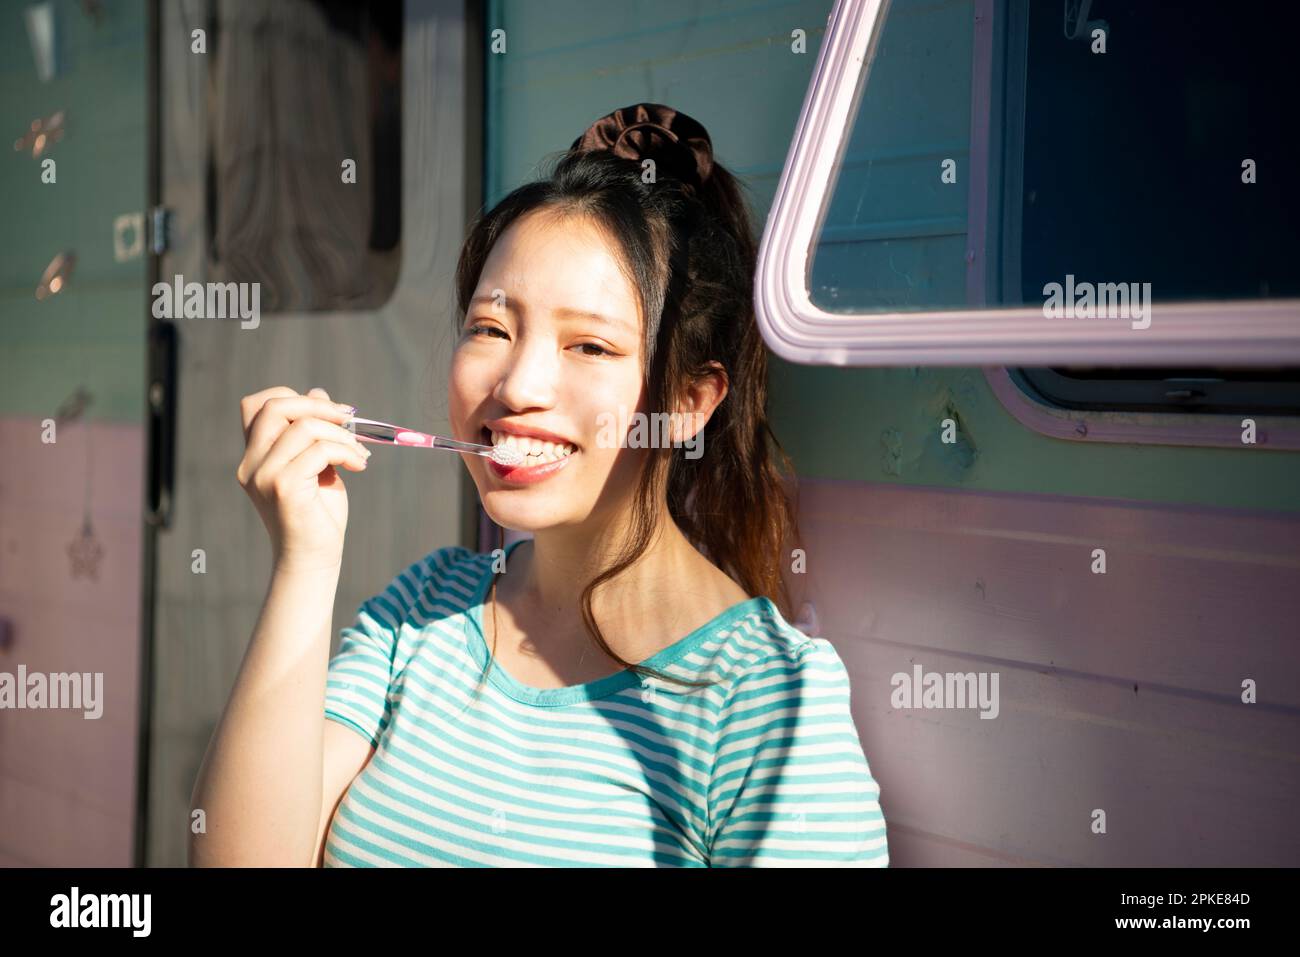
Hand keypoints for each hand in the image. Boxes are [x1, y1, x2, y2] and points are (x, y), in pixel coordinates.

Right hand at [235, 386, 369, 570]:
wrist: (313, 558)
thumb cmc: (318, 513)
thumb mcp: (316, 464)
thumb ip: (312, 432)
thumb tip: (317, 392)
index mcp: (254, 455)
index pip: (257, 405)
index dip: (294, 397)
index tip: (331, 413)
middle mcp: (251, 463)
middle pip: (275, 406)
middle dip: (319, 406)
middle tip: (350, 422)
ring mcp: (264, 475)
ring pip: (304, 427)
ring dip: (341, 435)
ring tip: (358, 454)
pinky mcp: (284, 488)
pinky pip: (319, 451)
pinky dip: (346, 452)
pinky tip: (359, 466)